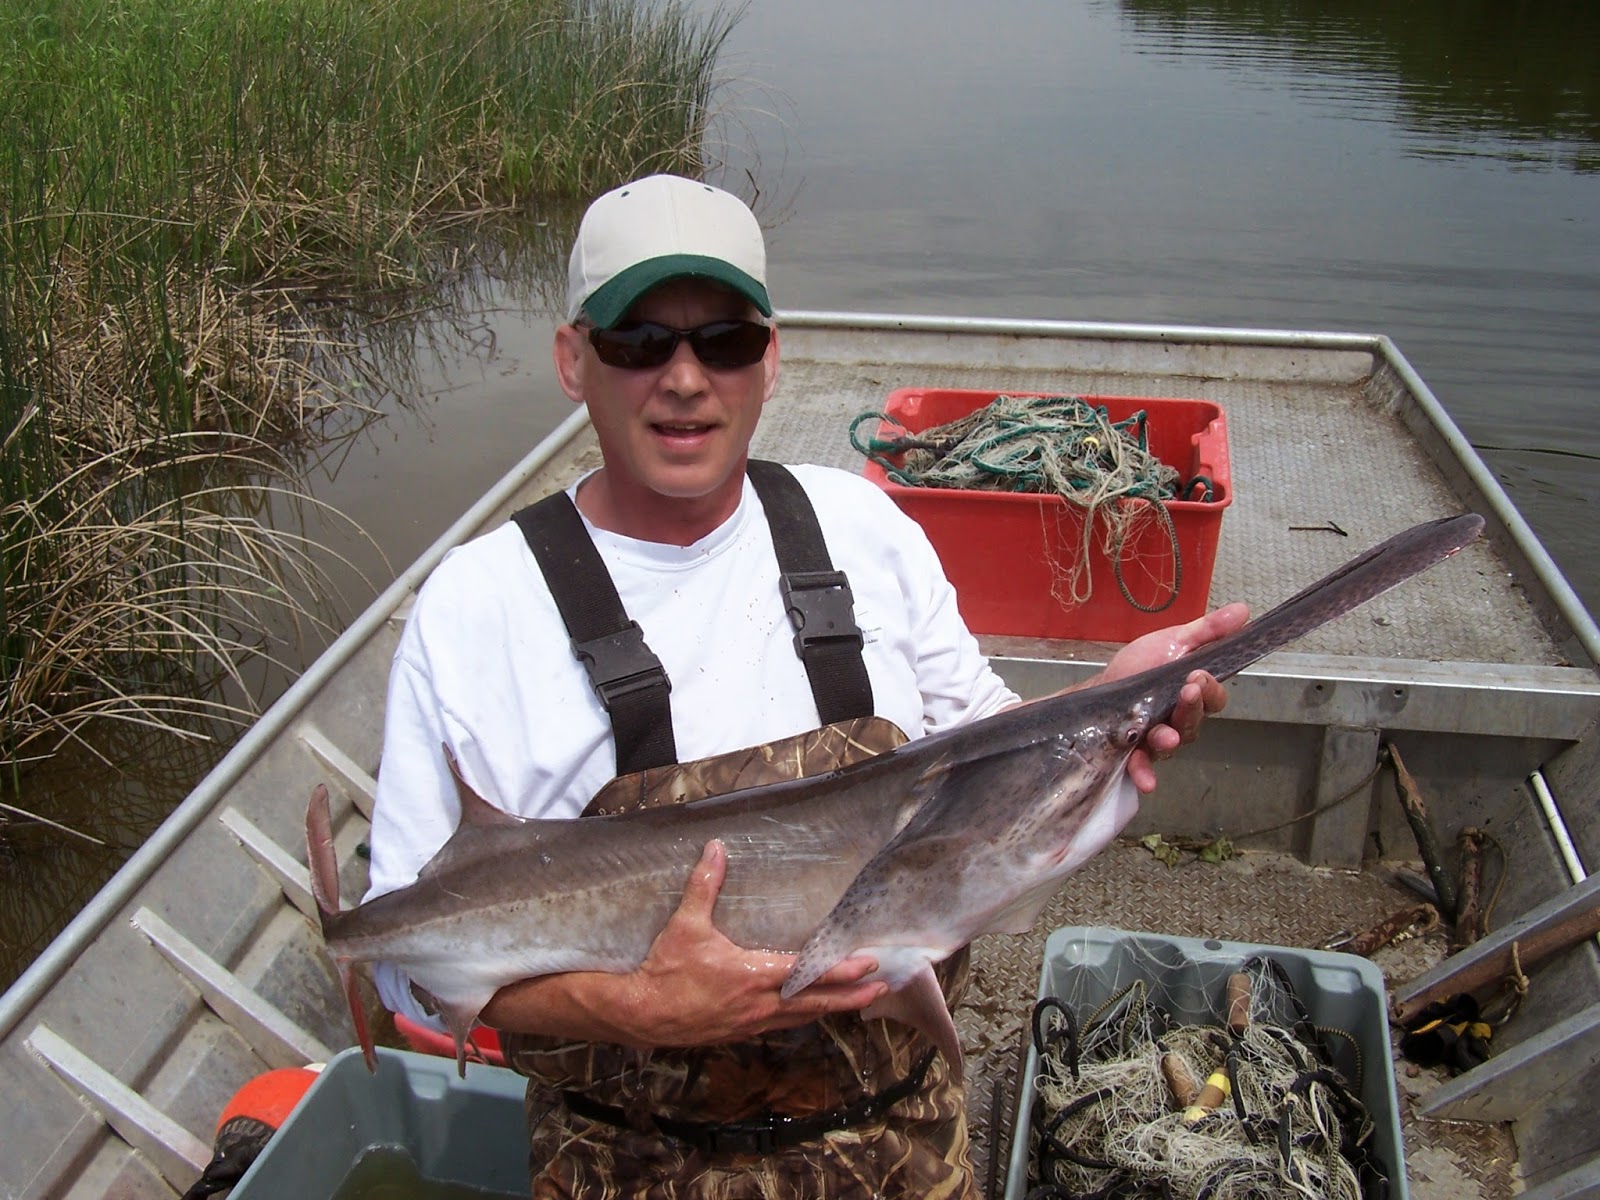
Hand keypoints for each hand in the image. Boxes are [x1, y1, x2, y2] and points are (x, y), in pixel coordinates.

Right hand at [623, 839, 886, 1045]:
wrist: (640, 1014)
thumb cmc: (665, 970)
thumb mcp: (685, 924)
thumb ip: (705, 885)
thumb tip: (715, 848)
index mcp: (752, 975)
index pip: (807, 973)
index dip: (841, 970)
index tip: (868, 964)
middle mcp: (758, 1004)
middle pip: (816, 1002)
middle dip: (851, 996)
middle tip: (882, 989)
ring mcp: (750, 1022)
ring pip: (801, 1017)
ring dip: (831, 1008)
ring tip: (858, 1001)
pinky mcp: (739, 1032)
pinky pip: (780, 1025)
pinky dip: (802, 1016)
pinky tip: (810, 1011)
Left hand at [1099, 602, 1248, 792]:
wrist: (1097, 689)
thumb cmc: (1138, 666)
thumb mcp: (1172, 641)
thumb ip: (1208, 631)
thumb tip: (1243, 610)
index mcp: (1191, 693)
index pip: (1214, 698)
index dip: (1211, 691)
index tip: (1199, 676)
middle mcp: (1179, 719)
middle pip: (1196, 723)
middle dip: (1192, 710)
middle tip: (1186, 693)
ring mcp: (1158, 738)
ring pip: (1173, 744)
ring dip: (1170, 740)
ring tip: (1163, 735)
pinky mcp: (1135, 752)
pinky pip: (1145, 766)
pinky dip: (1146, 773)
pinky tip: (1146, 780)